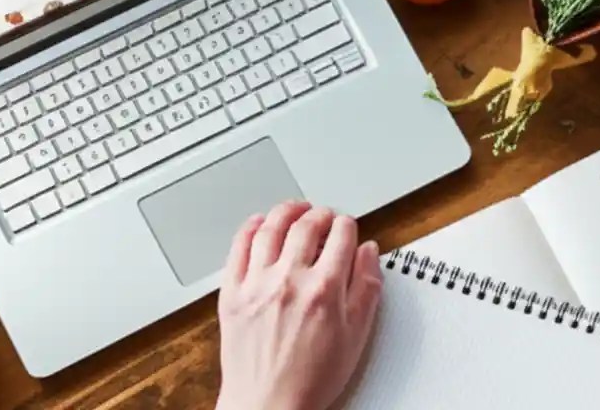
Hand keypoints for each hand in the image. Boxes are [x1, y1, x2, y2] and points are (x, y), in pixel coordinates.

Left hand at [215, 202, 382, 409]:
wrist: (269, 405)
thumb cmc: (311, 379)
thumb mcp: (356, 337)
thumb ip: (366, 289)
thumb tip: (368, 253)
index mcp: (325, 289)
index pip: (340, 235)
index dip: (347, 225)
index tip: (347, 227)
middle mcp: (290, 280)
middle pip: (307, 225)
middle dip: (320, 214)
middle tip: (324, 215)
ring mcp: (257, 284)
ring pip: (271, 228)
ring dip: (286, 211)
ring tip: (295, 209)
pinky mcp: (232, 292)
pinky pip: (238, 247)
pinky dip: (250, 228)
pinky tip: (258, 223)